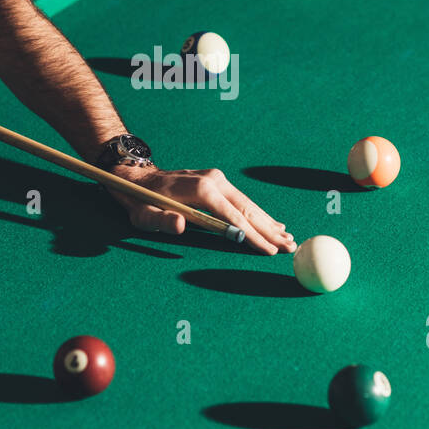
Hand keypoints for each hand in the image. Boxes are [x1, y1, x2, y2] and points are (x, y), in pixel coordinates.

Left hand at [106, 165, 295, 254]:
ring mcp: (217, 178)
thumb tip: (180, 225)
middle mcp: (214, 180)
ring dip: (268, 222)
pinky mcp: (217, 181)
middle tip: (289, 247)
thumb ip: (161, 221)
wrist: (139, 177)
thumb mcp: (144, 215)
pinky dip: (258, 213)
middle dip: (269, 231)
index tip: (270, 251)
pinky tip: (272, 222)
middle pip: (248, 210)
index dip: (253, 237)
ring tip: (288, 238)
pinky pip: (242, 200)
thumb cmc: (141, 201)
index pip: (234, 218)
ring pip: (249, 204)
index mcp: (202, 190)